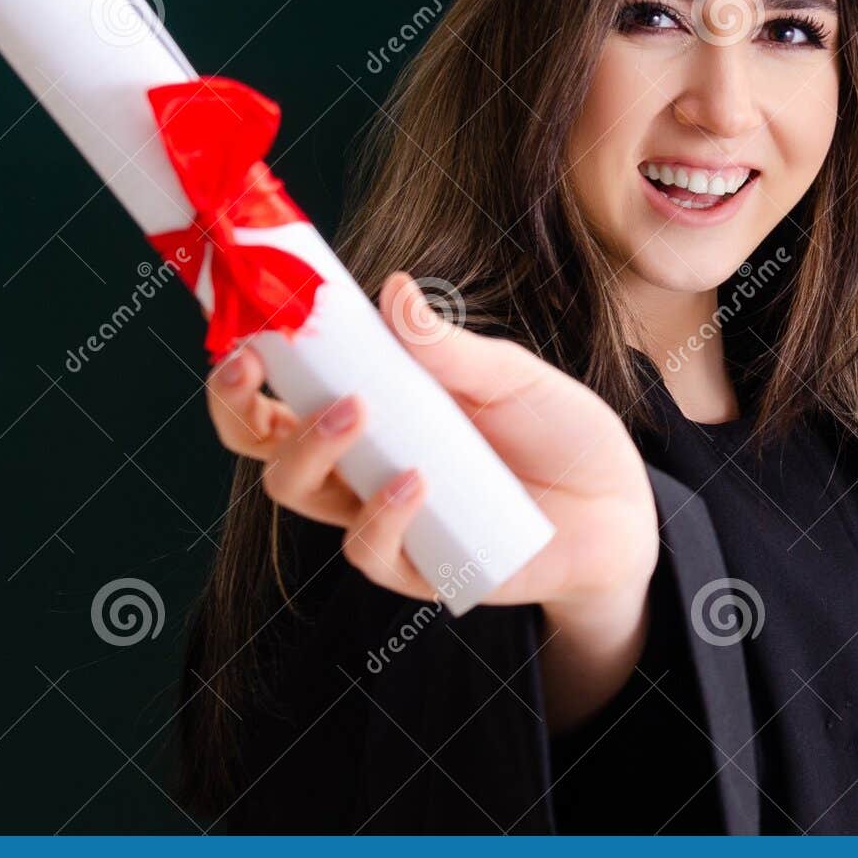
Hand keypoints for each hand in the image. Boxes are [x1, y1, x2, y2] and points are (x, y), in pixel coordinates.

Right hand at [204, 272, 659, 721]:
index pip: (282, 389)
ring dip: (313, 449)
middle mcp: (362, 463)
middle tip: (253, 368)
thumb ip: (448, 345)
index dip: (245, 366)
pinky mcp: (420, 568)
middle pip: (263, 445)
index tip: (242, 328)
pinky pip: (372, 551)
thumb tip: (392, 288)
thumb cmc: (556, 431)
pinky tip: (417, 482)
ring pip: (301, 494)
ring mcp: (384, 517)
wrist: (619, 506)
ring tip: (358, 408)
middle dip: (238, 409)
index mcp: (374, 406)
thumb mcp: (509, 375)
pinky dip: (382, 516)